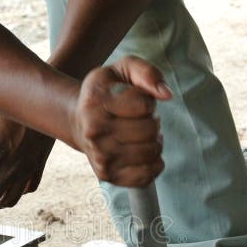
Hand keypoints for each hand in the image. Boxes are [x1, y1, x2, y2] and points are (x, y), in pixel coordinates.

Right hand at [71, 56, 171, 186]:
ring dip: (154, 142)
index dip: (148, 101)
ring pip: (151, 152)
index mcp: (95, 102)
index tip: (136, 101)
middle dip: (152, 122)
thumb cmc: (107, 93)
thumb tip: (166, 95)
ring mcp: (100, 156)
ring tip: (141, 135)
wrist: (80, 122)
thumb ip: (146, 72)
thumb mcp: (122, 70)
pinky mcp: (107, 175)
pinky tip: (142, 152)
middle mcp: (93, 131)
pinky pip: (147, 175)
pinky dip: (153, 163)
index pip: (144, 105)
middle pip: (149, 130)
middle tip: (141, 120)